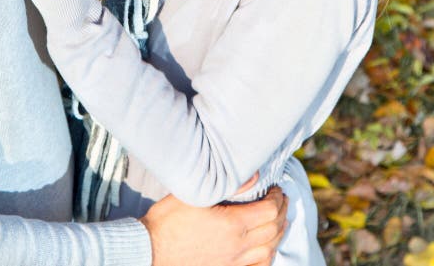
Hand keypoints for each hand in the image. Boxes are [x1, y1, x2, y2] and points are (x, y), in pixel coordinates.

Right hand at [140, 186, 287, 265]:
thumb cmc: (168, 220)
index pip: (269, 211)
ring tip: (280, 221)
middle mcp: (238, 246)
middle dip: (282, 212)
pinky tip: (267, 248)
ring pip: (270, 251)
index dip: (277, 198)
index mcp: (233, 224)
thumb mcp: (195, 194)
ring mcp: (234, 262)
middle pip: (273, 230)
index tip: (276, 188)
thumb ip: (227, 184)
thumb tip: (254, 176)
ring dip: (279, 234)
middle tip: (281, 199)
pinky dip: (268, 255)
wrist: (151, 250)